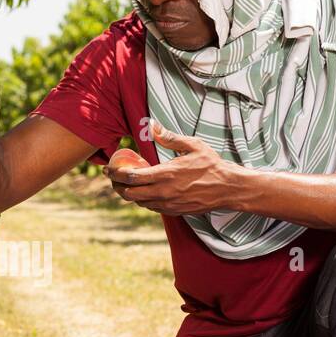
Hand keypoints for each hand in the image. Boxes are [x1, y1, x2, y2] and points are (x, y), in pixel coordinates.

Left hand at [106, 120, 248, 215]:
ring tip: (125, 184)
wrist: (228, 188)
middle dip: (116, 186)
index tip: (107, 168)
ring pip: (139, 202)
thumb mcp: (193, 145)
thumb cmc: (211, 165)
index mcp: (165, 174)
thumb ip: (170, 137)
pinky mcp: (173, 211)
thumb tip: (152, 125)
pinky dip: (143, 200)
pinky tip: (144, 191)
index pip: (130, 176)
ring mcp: (168, 204)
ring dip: (129, 194)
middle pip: (129, 193)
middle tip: (113, 177)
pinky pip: (151, 207)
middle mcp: (163, 192)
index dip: (115, 173)